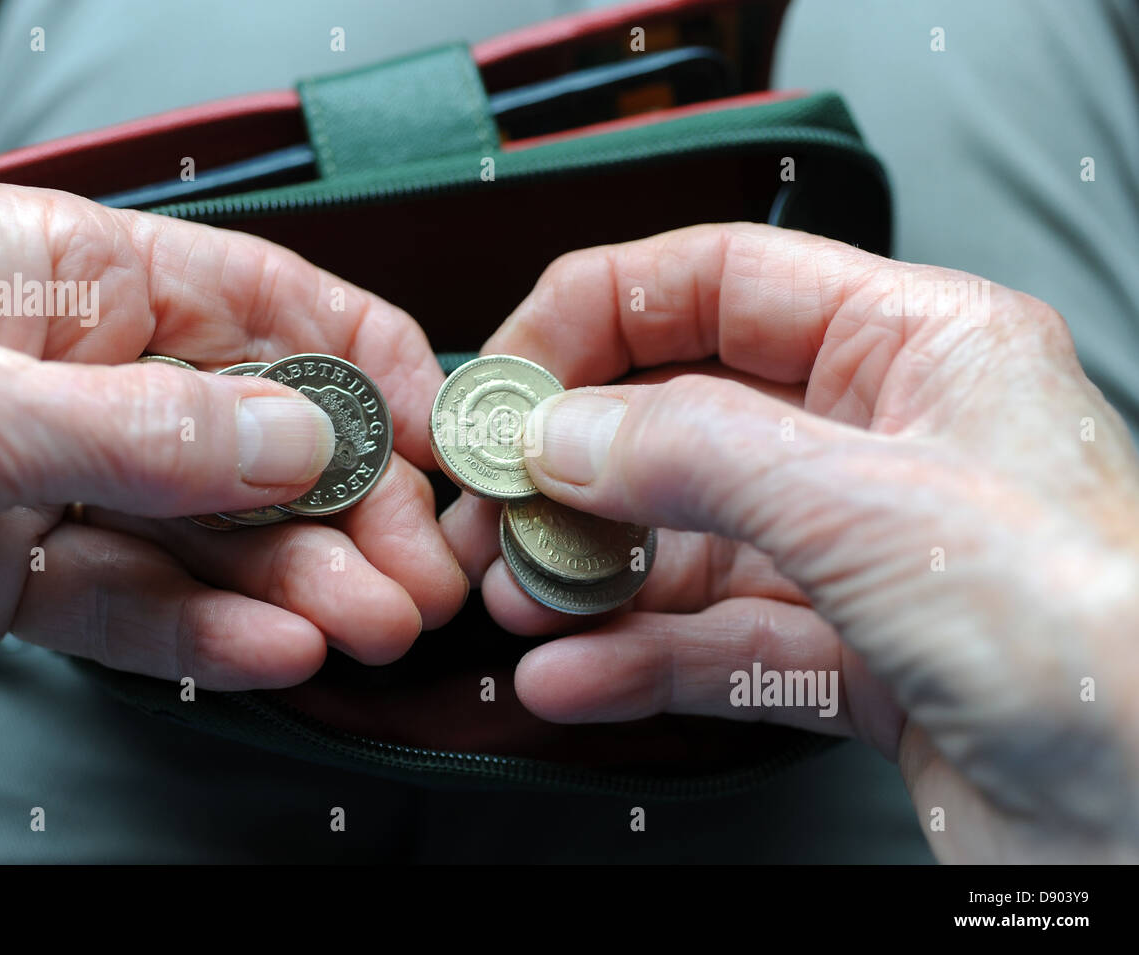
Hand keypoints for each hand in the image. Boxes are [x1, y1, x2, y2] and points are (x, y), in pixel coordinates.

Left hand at [0, 182, 464, 686]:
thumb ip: (145, 430)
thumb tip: (305, 434)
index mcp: (58, 271)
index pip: (261, 299)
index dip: (365, 367)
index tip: (437, 444)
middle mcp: (72, 366)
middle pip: (254, 430)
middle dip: (342, 506)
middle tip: (409, 578)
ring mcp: (54, 475)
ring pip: (210, 529)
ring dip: (295, 583)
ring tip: (363, 629)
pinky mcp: (25, 569)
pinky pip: (141, 601)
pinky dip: (208, 634)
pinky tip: (274, 653)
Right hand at [440, 222, 1138, 861]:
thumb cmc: (1104, 640)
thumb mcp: (870, 507)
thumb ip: (696, 454)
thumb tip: (563, 430)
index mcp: (919, 347)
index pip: (722, 283)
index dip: (597, 316)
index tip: (510, 380)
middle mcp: (891, 442)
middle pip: (688, 422)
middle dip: (578, 468)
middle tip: (498, 510)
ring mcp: (869, 557)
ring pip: (692, 545)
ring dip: (595, 574)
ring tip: (521, 599)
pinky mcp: (859, 660)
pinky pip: (720, 644)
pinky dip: (640, 662)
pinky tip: (575, 676)